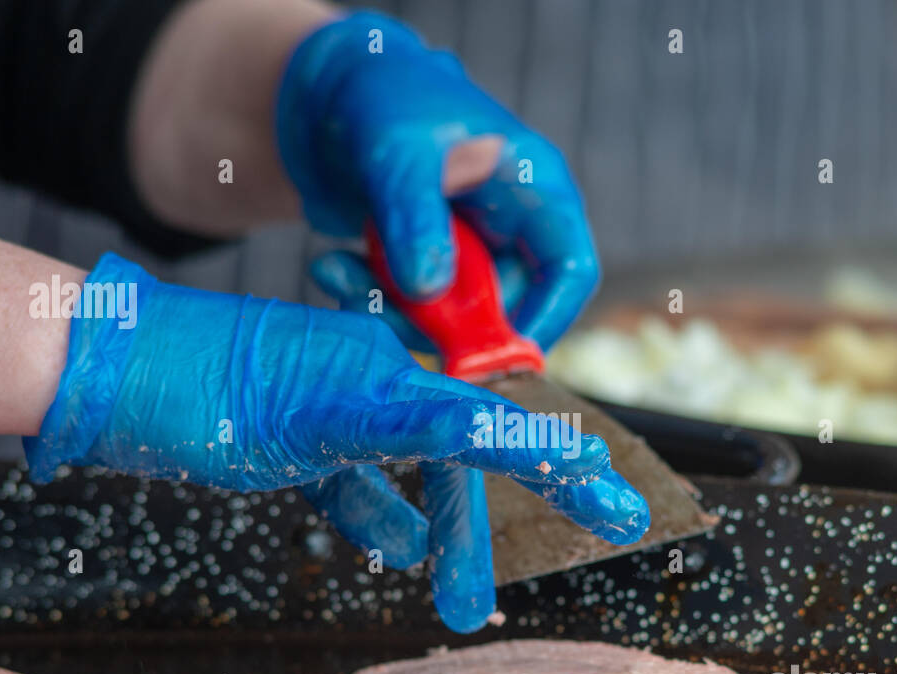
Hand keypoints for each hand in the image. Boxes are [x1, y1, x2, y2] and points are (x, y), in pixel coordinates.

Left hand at [24, 253, 645, 631]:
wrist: (106, 371)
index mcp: (400, 370)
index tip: (621, 510)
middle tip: (523, 591)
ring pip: (411, 479)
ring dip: (442, 537)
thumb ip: (440, 423)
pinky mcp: (292, 438)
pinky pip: (352, 483)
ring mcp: (334, 413)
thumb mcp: (342, 407)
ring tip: (459, 602)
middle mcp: (377, 384)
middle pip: (460, 463)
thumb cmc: (217, 381)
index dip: (564, 469)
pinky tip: (394, 547)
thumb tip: (533, 435)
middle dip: (497, 528)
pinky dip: (377, 516)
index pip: (502, 425)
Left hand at [276, 11, 598, 351]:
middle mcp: (510, 231)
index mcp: (533, 191)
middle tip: (379, 306)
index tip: (491, 354)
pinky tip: (333, 267)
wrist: (327, 96)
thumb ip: (415, 217)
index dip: (543, 320)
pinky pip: (410, 313)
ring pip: (450, 322)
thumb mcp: (398, 151)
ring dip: (392, 311)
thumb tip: (430, 288)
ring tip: (335, 270)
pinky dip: (370, 302)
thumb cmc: (382, 98)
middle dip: (439, 323)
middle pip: (501, 310)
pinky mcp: (426, 271)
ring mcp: (468, 255)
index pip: (569, 271)